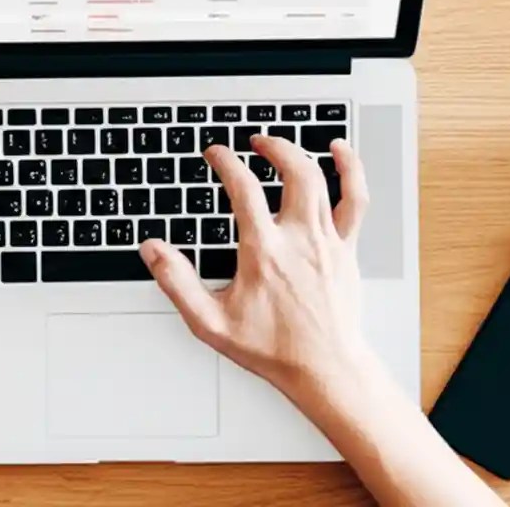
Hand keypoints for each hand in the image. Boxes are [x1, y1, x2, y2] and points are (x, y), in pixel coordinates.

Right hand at [140, 137, 371, 399]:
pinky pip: (356, 199)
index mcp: (264, 251)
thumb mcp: (210, 322)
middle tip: (253, 142)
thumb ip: (177, 282)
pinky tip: (341, 152)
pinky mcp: (346, 249)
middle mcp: (299, 239)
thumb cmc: (273, 349)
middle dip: (271, 147)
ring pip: (322, 179)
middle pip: (293, 171)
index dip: (226, 162)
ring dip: (301, 153)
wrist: (324, 368)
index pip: (243, 188)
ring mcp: (327, 241)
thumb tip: (153, 250)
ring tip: (283, 145)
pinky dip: (351, 169)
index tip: (215, 154)